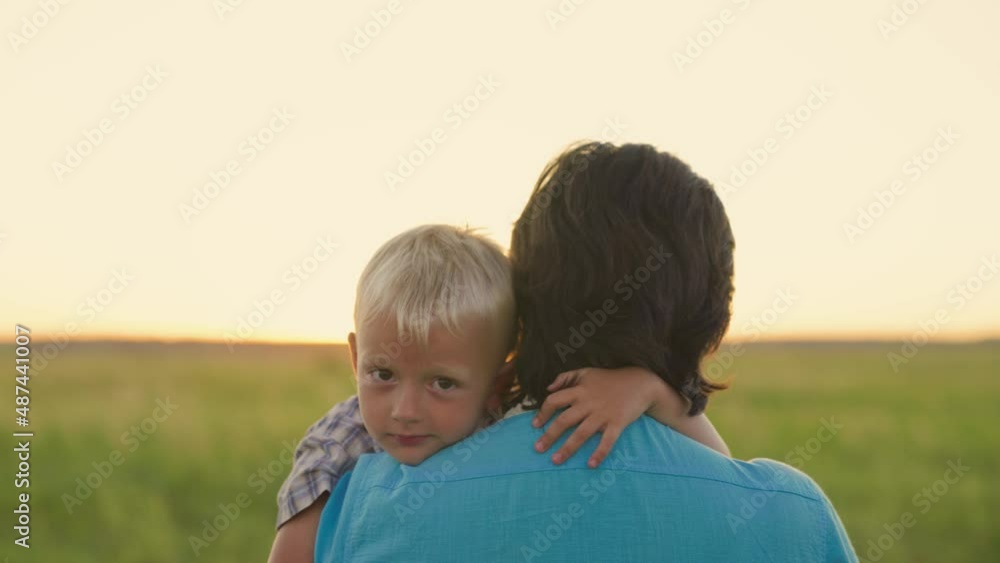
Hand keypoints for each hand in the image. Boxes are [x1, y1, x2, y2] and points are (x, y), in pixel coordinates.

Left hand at [531, 367, 662, 467]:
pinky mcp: (618, 423)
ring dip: (567, 448)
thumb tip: (548, 388)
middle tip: (538, 449)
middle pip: (564, 420)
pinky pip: (607, 441)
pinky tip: (590, 465)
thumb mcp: (585, 372)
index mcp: (579, 390)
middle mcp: (588, 403)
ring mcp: (603, 414)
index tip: (535, 425)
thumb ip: (564, 377)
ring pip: (581, 433)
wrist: (639, 383)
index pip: (554, 401)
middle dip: (549, 435)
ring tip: (555, 461)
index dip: (542, 413)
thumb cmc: (609, 379)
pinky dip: (599, 453)